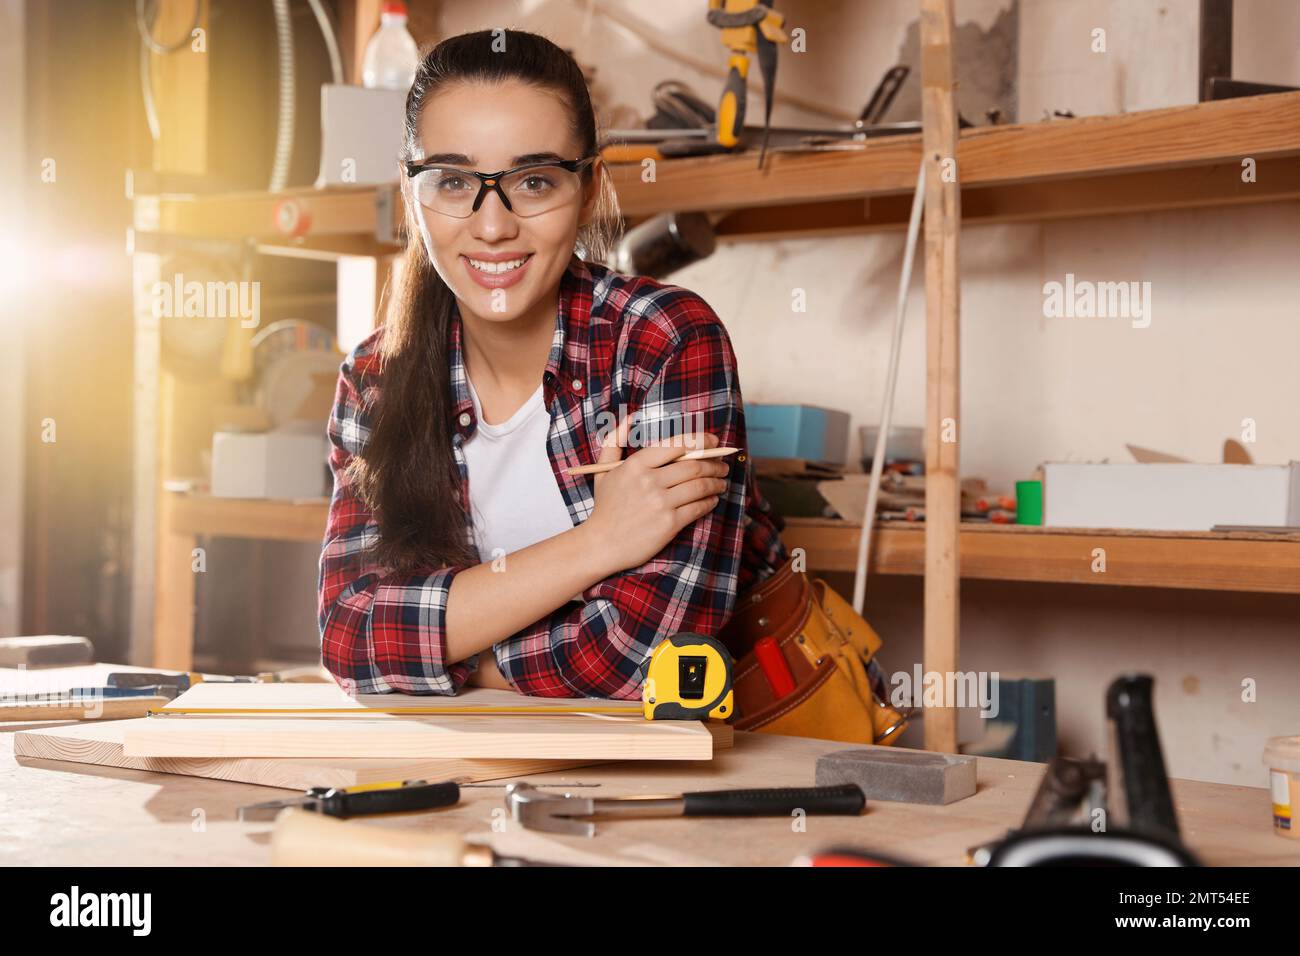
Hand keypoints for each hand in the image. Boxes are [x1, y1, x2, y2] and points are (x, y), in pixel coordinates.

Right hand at [580, 430, 730, 574]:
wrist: (602, 544)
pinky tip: (713, 499)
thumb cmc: (605, 506)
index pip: (677, 445)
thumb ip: (614, 440)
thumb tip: (629, 417)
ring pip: (700, 486)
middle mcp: (649, 481)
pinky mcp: (669, 523)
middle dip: (714, 463)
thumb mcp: (603, 470)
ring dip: (716, 482)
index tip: (715, 442)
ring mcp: (660, 503)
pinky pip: (698, 507)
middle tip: (722, 465)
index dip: (702, 441)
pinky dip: (710, 501)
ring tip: (722, 482)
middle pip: (693, 466)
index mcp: (636, 464)